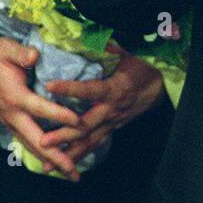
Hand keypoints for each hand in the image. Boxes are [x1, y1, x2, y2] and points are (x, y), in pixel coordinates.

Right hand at [0, 37, 82, 180]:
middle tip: (72, 168)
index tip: (77, 122)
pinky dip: (44, 155)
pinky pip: (30, 143)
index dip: (58, 115)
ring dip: (51, 160)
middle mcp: (13, 115)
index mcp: (14, 96)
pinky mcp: (14, 125)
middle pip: (36, 138)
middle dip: (54, 154)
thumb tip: (33, 56)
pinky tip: (58, 163)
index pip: (39, 108)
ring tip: (71, 173)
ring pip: (33, 146)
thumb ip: (20, 53)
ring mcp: (12, 123)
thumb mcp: (6, 48)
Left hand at [41, 45, 164, 164]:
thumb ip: (108, 49)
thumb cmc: (141, 69)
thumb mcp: (128, 55)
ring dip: (67, 152)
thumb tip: (88, 37)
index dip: (70, 88)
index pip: (89, 90)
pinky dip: (79, 156)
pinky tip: (63, 165)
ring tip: (47, 163)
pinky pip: (94, 145)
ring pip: (88, 141)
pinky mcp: (111, 129)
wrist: (159, 88)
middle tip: (43, 140)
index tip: (50, 85)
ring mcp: (111, 123)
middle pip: (85, 125)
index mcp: (115, 89)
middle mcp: (111, 110)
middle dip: (64, 135)